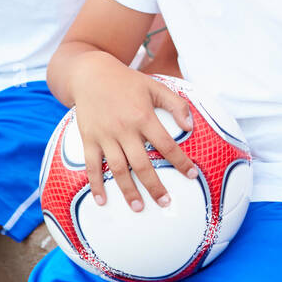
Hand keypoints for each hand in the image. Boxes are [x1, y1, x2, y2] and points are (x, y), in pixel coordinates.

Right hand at [68, 54, 197, 210]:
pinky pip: (92, 166)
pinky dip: (95, 184)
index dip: (181, 162)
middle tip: (165, 203)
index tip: (192, 176)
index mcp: (143, 116)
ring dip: (128, 190)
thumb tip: (190, 127)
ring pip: (118, 169)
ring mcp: (105, 136)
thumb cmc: (127, 82)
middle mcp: (124, 129)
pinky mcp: (88, 139)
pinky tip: (102, 201)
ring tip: (138, 208)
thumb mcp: (156, 86)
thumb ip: (176, 105)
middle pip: (142, 164)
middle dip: (155, 186)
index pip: (166, 145)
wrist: (90, 74)